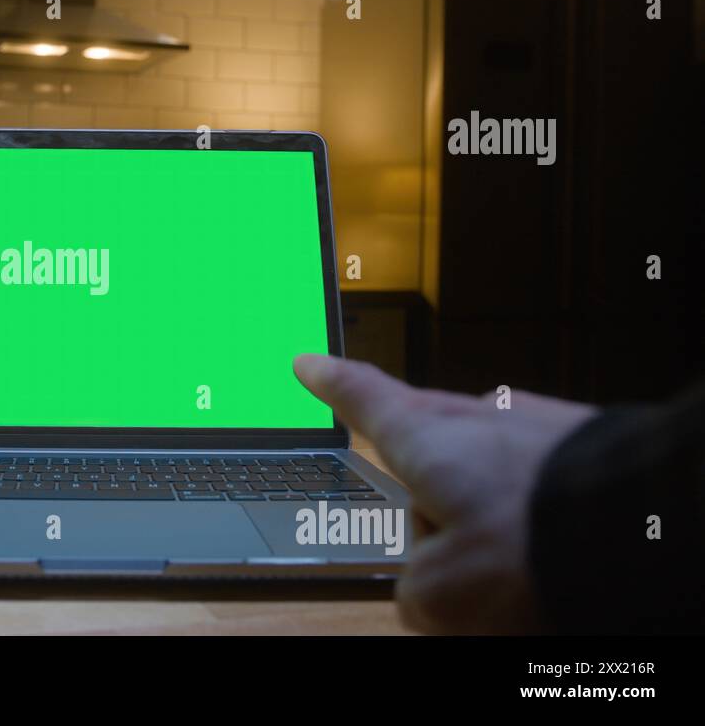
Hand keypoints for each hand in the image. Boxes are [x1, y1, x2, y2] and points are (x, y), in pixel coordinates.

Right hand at [293, 354, 595, 633]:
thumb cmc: (540, 549)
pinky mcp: (591, 444)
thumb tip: (431, 592)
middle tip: (446, 540)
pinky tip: (565, 553)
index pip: (362, 400)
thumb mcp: (443, 597)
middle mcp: (481, 418)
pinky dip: (547, 517)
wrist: (651, 524)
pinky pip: (547, 482)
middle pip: (430, 444)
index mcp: (426, 439)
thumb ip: (415, 591)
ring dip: (499, 517)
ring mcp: (539, 426)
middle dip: (428, 485)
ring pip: (494, 475)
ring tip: (528, 575)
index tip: (309, 363)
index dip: (331, 385)